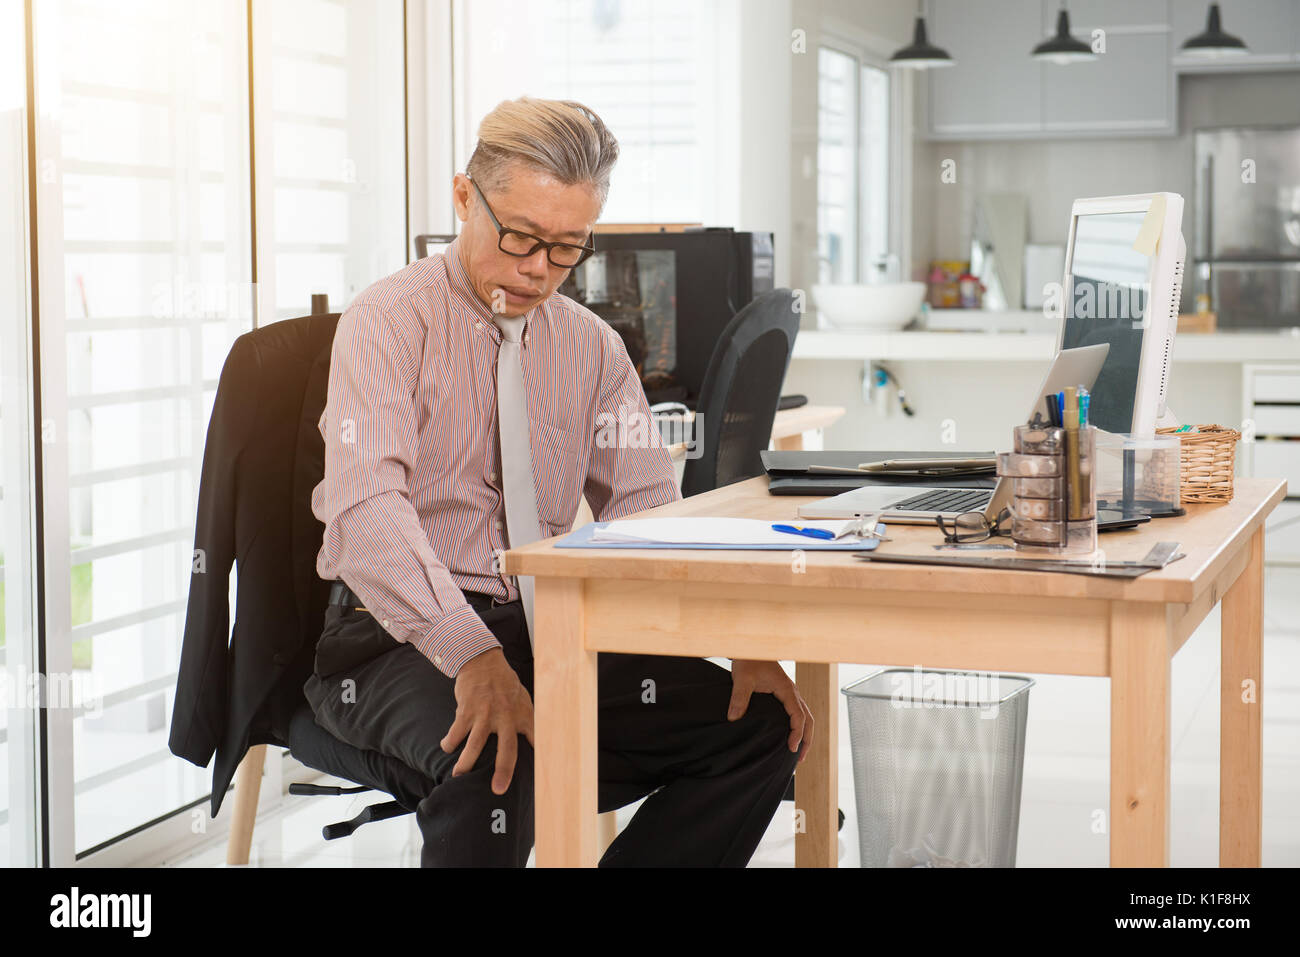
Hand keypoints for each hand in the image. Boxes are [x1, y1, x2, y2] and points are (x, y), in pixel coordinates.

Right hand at [441, 648, 534, 793]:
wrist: (483, 661)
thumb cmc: (505, 684)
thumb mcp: (523, 700)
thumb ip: (528, 721)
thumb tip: (536, 744)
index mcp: (522, 714)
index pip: (535, 737)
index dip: (539, 755)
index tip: (539, 777)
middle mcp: (506, 716)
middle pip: (507, 748)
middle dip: (503, 770)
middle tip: (498, 789)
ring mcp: (485, 713)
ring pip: (475, 744)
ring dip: (466, 763)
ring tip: (459, 777)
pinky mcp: (466, 710)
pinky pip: (456, 732)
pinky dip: (449, 742)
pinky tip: (446, 747)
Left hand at [727, 659, 812, 762]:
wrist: (750, 648)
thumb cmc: (748, 660)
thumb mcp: (742, 678)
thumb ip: (739, 698)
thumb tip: (734, 718)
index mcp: (786, 689)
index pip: (798, 716)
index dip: (797, 733)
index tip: (792, 748)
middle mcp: (792, 692)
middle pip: (808, 719)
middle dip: (807, 739)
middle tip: (800, 758)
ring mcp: (789, 693)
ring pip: (805, 716)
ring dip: (805, 734)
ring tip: (799, 752)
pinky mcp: (784, 694)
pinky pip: (797, 712)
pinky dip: (798, 726)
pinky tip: (790, 736)